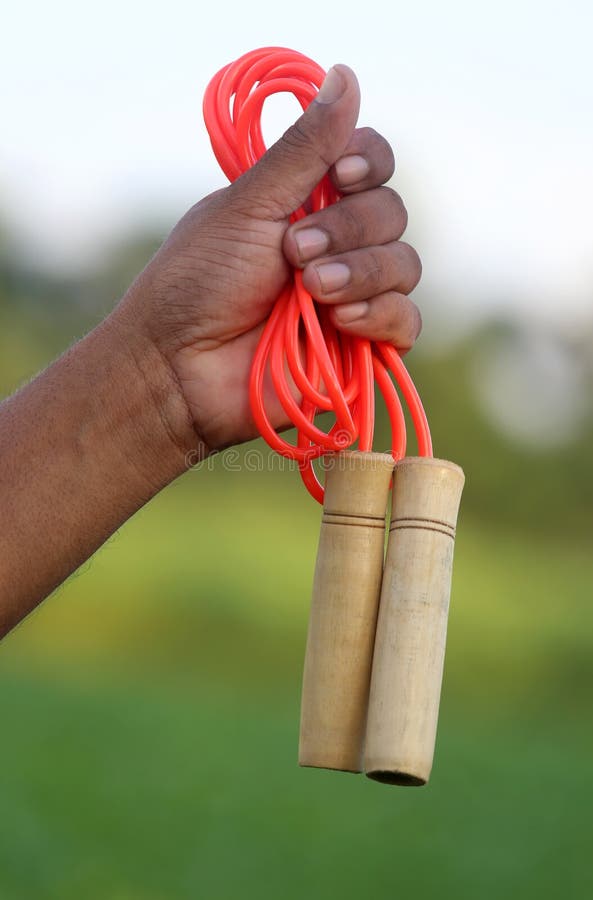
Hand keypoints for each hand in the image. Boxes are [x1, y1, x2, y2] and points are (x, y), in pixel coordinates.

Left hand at [121, 65, 421, 453]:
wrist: (180, 367)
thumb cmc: (198, 283)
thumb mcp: (248, 206)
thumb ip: (304, 150)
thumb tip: (345, 73)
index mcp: (307, 203)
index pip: (371, 164)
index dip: (369, 162)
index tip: (343, 174)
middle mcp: (336, 245)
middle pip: (392, 213)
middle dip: (350, 229)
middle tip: (295, 252)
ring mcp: (352, 297)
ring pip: (405, 266)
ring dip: (362, 272)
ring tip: (310, 291)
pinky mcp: (362, 347)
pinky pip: (406, 321)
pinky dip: (381, 316)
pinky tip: (340, 321)